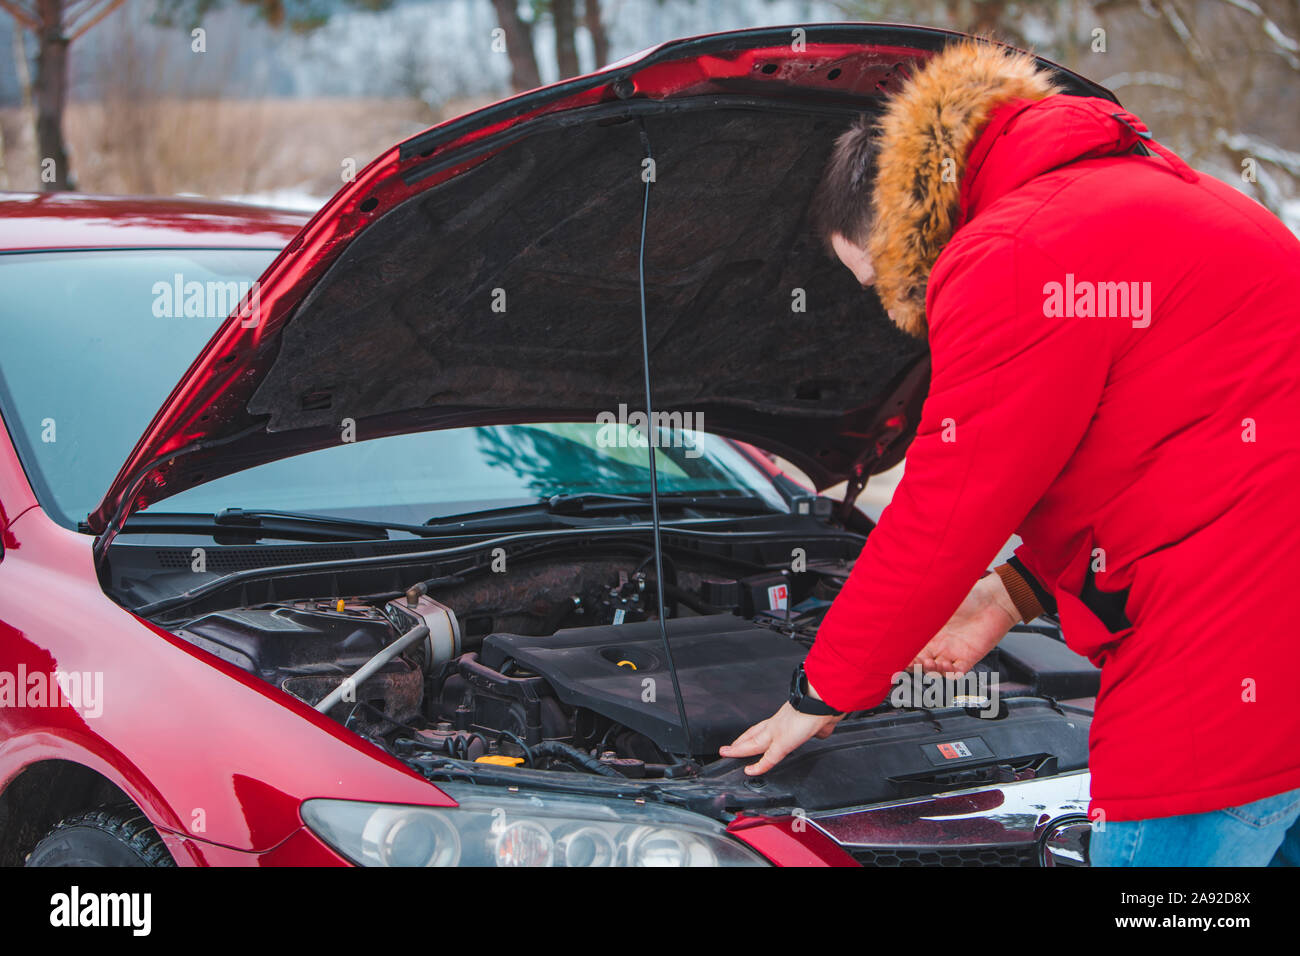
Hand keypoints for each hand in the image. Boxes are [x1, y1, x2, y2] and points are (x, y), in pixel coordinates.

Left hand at [719, 701, 842, 775]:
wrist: (824, 699)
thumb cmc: (826, 704)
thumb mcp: (822, 717)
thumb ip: (820, 726)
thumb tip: (824, 729)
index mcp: (788, 717)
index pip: (766, 726)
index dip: (756, 733)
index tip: (749, 737)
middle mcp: (779, 723)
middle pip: (754, 733)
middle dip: (741, 740)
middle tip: (729, 746)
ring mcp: (778, 732)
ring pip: (753, 743)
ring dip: (738, 749)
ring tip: (726, 753)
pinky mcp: (782, 743)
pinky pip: (768, 759)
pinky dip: (759, 767)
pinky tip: (749, 771)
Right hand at [910, 572, 1018, 677]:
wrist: (993, 600)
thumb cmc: (967, 596)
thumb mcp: (937, 601)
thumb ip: (919, 610)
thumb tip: (900, 614)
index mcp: (930, 631)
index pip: (912, 648)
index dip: (904, 655)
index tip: (897, 657)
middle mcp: (940, 644)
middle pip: (921, 663)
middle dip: (914, 666)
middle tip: (912, 662)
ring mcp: (954, 652)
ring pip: (938, 671)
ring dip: (931, 671)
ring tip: (929, 663)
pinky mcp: (969, 657)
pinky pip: (957, 672)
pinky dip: (949, 673)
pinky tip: (946, 666)